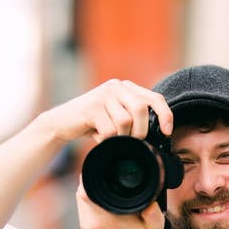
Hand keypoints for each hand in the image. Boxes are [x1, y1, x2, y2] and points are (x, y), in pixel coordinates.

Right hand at [41, 79, 172, 145]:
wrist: (61, 123)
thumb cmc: (92, 123)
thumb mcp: (116, 116)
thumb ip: (133, 117)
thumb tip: (157, 133)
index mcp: (127, 88)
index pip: (155, 98)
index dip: (165, 115)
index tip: (167, 132)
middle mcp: (116, 86)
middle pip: (141, 109)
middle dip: (141, 132)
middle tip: (132, 142)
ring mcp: (103, 95)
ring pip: (126, 121)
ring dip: (122, 137)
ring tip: (112, 140)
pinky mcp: (92, 107)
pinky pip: (110, 129)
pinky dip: (107, 140)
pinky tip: (99, 138)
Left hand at [76, 181, 164, 228]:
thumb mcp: (156, 225)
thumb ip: (153, 210)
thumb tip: (151, 197)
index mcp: (106, 220)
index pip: (87, 191)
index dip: (92, 176)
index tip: (101, 170)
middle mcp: (92, 224)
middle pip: (81, 193)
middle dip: (90, 181)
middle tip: (104, 174)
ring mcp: (88, 228)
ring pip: (80, 200)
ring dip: (89, 190)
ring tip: (103, 184)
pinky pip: (83, 208)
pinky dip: (89, 200)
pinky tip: (101, 197)